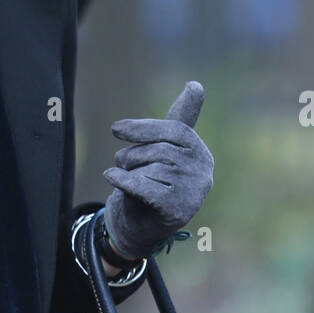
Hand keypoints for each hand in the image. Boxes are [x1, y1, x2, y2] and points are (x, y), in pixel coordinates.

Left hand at [102, 80, 213, 260]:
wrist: (139, 228)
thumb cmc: (150, 183)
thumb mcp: (162, 150)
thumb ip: (177, 120)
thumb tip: (196, 84)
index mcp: (201, 154)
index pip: (175, 131)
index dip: (144, 128)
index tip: (116, 129)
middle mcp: (203, 173)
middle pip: (160, 149)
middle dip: (132, 154)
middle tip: (122, 162)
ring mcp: (192, 193)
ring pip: (150, 167)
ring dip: (128, 170)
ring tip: (126, 178)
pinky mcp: (176, 210)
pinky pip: (143, 185)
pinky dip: (122, 180)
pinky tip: (110, 176)